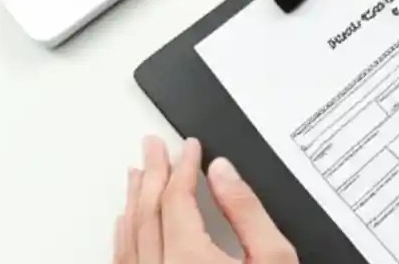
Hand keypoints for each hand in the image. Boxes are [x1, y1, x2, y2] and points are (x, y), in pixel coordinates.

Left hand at [114, 136, 297, 263]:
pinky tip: (125, 224)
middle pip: (146, 214)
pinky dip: (124, 239)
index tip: (190, 147)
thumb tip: (224, 172)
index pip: (176, 199)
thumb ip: (246, 210)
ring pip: (129, 240)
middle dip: (152, 175)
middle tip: (153, 146)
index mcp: (189, 261)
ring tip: (138, 175)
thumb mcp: (274, 259)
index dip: (183, 167)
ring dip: (133, 203)